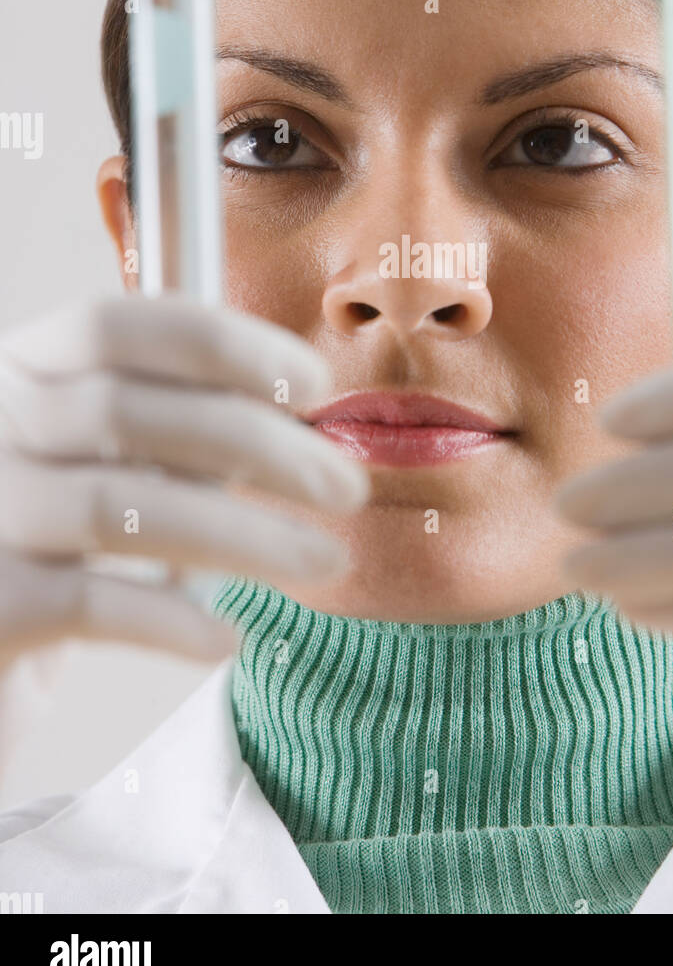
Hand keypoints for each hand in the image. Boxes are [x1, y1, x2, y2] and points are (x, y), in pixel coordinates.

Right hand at [0, 293, 368, 665]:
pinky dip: (172, 620)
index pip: (113, 326)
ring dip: (244, 536)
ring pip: (120, 508)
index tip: (313, 382)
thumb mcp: (103, 467)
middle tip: (346, 486)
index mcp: (20, 373)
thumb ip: (175, 438)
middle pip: (128, 411)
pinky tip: (225, 639)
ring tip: (324, 561)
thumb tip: (301, 436)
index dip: (221, 345)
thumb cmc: (52, 549)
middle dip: (261, 444)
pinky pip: (91, 603)